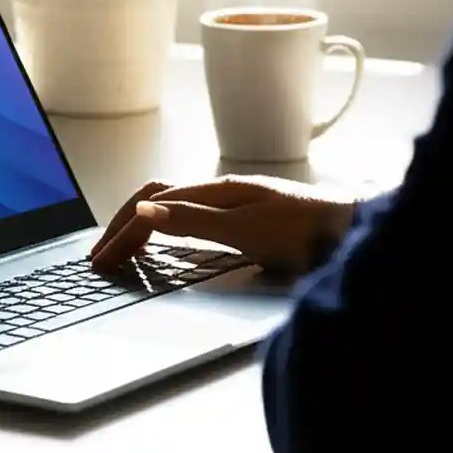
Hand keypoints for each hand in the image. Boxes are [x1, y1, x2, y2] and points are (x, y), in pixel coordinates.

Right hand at [89, 175, 356, 273]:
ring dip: (137, 225)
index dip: (121, 233)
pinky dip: (160, 228)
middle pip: (153, 199)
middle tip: (98, 258)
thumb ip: (193, 221)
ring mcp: (231, 202)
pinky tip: (160, 242)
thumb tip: (143, 211)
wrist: (354, 228)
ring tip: (118, 248)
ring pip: (169, 205)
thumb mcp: (246, 229)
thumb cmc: (306, 232)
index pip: (149, 205)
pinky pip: (187, 215)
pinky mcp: (243, 216)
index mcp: (213, 190)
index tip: (101, 262)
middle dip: (120, 227)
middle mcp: (218, 191)